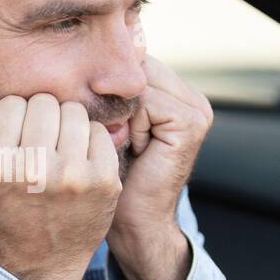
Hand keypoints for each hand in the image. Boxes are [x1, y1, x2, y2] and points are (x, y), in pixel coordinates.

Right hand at [0, 93, 120, 279]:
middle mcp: (36, 171)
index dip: (9, 118)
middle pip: (44, 103)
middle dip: (38, 118)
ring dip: (64, 126)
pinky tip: (76, 160)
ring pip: (74, 111)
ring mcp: (74, 176)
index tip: (10, 139)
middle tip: (35, 142)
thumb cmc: (1, 205)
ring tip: (56, 149)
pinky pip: (98, 131)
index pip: (10, 105)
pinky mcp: (105, 180)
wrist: (41, 259)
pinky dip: (87, 141)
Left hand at [108, 56, 213, 279]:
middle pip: (135, 70)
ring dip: (119, 114)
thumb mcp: (107, 126)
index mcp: (174, 93)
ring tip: (123, 144)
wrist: (134, 223)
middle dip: (113, 99)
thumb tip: (83, 56)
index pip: (132, 64)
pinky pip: (145, 102)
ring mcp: (197, 108)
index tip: (101, 122)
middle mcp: (192, 97)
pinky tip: (134, 149)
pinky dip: (130, 125)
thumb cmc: (112, 178)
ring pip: (138, 85)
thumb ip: (109, 93)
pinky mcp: (192, 122)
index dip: (107, 88)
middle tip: (111, 135)